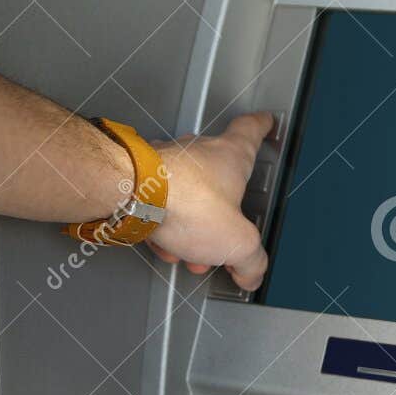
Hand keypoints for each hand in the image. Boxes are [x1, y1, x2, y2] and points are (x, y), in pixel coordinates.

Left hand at [148, 111, 273, 290]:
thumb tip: (252, 272)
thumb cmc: (186, 204)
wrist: (130, 195)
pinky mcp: (140, 173)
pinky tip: (162, 243)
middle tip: (222, 234)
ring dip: (190, 221)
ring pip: (186, 191)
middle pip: (218, 172)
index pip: (251, 130)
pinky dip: (164, 220)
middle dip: (221, 206)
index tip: (265, 122)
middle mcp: (198, 150)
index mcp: (230, 156)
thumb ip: (251, 260)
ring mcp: (167, 159)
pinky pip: (158, 197)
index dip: (261, 126)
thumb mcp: (236, 243)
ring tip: (187, 250)